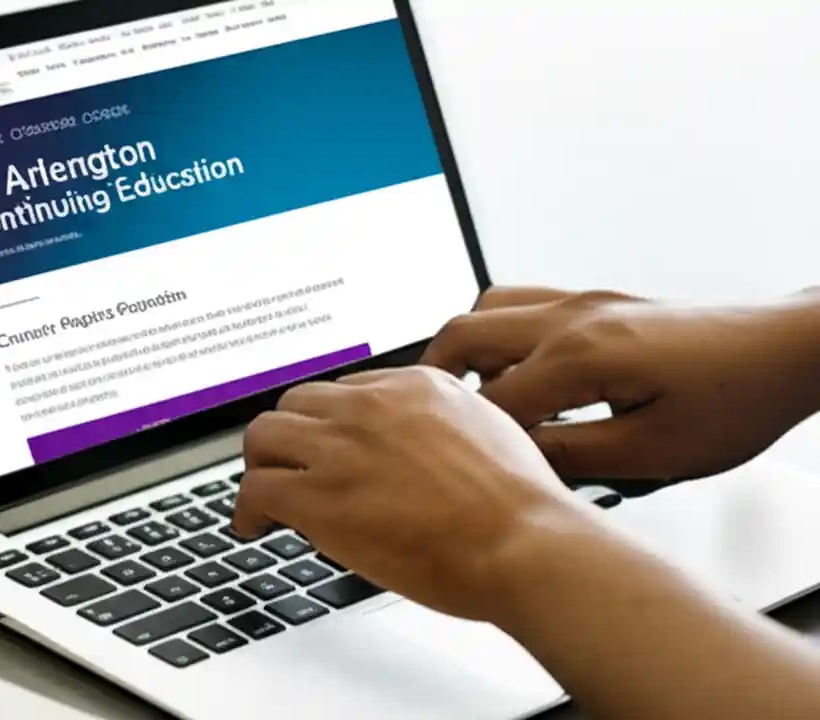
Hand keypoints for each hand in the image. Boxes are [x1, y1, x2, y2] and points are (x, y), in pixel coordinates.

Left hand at [232, 367, 590, 621]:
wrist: (523, 543)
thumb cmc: (520, 507)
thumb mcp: (487, 432)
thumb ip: (442, 426)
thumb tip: (418, 447)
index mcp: (413, 385)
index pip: (345, 390)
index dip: (330, 424)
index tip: (326, 446)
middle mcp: (370, 406)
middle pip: (295, 403)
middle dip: (288, 436)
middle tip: (286, 465)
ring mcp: (340, 449)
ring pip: (264, 437)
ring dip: (260, 465)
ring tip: (263, 494)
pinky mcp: (319, 497)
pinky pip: (255, 490)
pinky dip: (245, 509)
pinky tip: (252, 526)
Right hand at [421, 286, 819, 480]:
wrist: (785, 351)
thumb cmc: (735, 401)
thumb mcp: (653, 451)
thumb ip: (572, 456)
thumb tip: (515, 462)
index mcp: (581, 356)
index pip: (492, 402)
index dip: (470, 441)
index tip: (455, 468)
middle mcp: (572, 317)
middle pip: (465, 335)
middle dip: (436, 381)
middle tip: (425, 420)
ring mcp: (583, 301)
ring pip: (488, 308)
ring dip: (466, 351)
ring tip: (466, 397)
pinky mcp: (597, 300)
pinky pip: (522, 302)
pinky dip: (500, 333)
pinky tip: (515, 369)